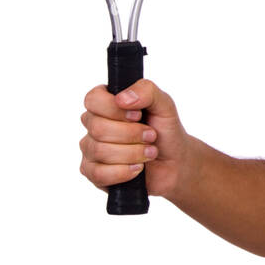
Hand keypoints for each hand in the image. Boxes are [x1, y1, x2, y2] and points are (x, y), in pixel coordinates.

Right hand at [79, 78, 191, 200]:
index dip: (115, 109)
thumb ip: (147, 91)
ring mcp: (91, 149)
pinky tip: (137, 168)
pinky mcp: (93, 172)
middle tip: (150, 135)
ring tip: (149, 152)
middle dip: (131, 134)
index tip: (138, 115)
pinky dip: (123, 172)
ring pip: (100, 151)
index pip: (93, 99)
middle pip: (98, 128)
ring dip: (132, 153)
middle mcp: (94, 125)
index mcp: (106, 103)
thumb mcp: (164, 104)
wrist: (174, 162)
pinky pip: (98, 174)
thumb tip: (122, 98)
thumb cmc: (165, 131)